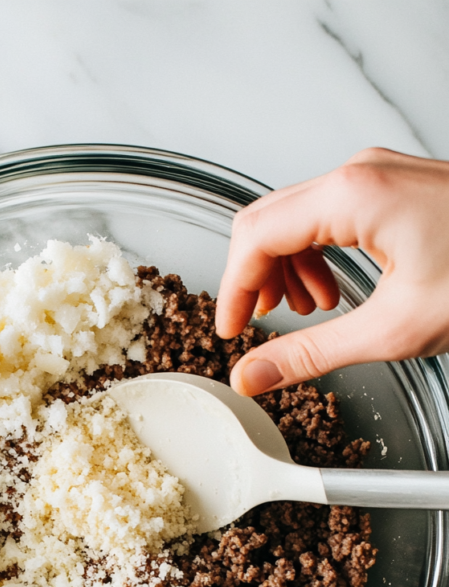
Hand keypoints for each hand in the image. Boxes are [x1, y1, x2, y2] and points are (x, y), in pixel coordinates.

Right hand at [215, 148, 448, 395]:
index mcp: (353, 197)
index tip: (230, 331)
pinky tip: (336, 292)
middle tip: (258, 327)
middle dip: (256, 279)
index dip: (232, 290)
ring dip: (288, 269)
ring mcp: (376, 176)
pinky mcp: (391, 188)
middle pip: (268, 221)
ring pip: (296, 217)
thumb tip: (255, 374)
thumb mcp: (394, 330)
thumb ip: (312, 354)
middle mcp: (359, 175)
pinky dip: (318, 256)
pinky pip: (329, 215)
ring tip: (310, 313)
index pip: (256, 236)